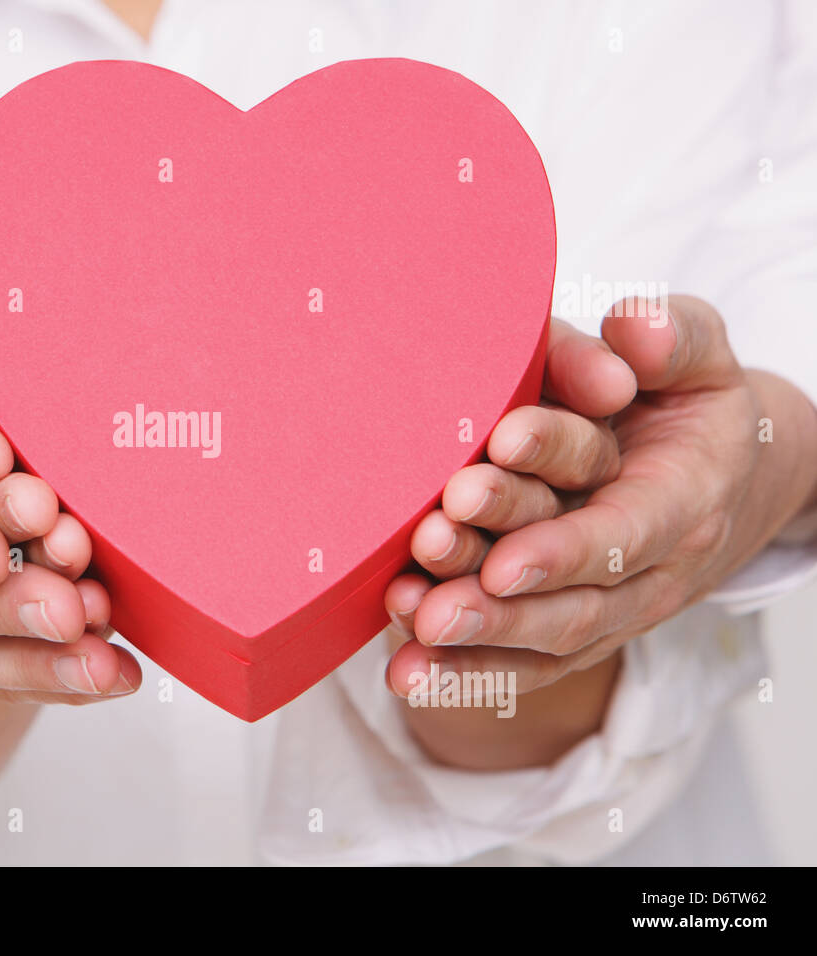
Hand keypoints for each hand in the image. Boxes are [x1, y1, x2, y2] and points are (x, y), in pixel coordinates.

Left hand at [386, 296, 816, 699]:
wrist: (720, 478)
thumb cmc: (687, 405)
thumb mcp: (701, 357)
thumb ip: (674, 339)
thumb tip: (633, 329)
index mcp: (681, 499)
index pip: (622, 534)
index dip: (564, 550)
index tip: (503, 557)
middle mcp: (648, 570)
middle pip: (573, 598)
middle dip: (500, 592)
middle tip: (430, 560)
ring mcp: (608, 607)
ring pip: (542, 639)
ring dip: (474, 637)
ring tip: (410, 617)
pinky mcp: (569, 628)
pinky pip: (520, 664)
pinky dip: (463, 673)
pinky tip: (406, 674)